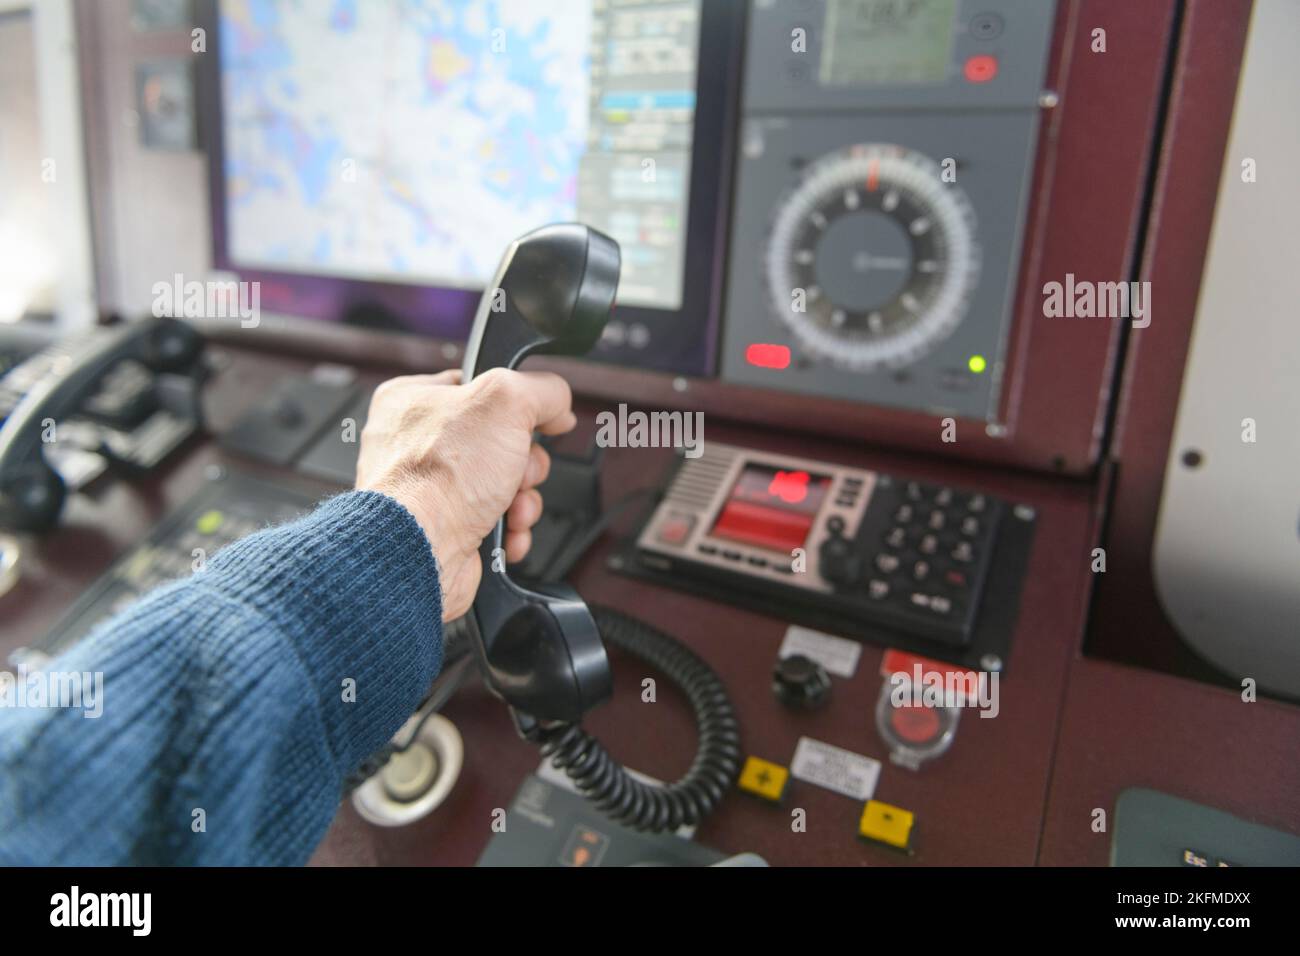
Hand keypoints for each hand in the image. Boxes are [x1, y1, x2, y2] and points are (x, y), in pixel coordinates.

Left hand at [355, 368, 575, 620]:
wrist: (420, 550)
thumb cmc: (439, 478)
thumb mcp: (506, 401)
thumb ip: (542, 390)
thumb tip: (558, 405)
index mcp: (415, 399)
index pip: (481, 386)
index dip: (517, 405)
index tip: (537, 419)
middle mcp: (416, 443)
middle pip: (501, 440)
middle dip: (525, 463)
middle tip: (519, 470)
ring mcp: (429, 488)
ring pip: (503, 483)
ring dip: (523, 499)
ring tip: (512, 507)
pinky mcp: (444, 527)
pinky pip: (494, 521)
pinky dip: (509, 529)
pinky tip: (505, 530)